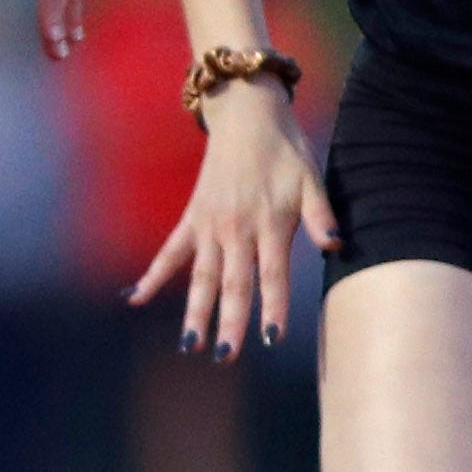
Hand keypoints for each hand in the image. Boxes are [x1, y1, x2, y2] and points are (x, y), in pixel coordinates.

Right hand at [123, 79, 335, 357]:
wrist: (246, 114)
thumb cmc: (285, 150)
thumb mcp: (311, 178)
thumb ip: (321, 215)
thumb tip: (335, 245)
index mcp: (269, 222)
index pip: (272, 275)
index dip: (272, 308)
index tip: (271, 340)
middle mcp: (236, 228)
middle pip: (232, 283)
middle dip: (229, 322)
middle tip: (226, 356)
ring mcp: (210, 225)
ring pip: (201, 276)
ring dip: (195, 312)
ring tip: (190, 345)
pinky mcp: (192, 218)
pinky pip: (170, 252)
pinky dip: (153, 276)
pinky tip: (136, 299)